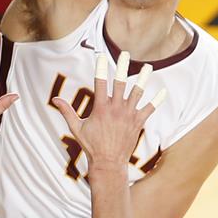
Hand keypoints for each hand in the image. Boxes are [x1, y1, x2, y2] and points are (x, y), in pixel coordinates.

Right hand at [51, 51, 154, 175]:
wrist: (108, 163)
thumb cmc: (91, 146)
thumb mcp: (76, 128)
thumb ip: (67, 111)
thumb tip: (54, 99)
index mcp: (101, 108)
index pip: (100, 83)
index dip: (100, 68)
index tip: (100, 56)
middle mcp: (116, 109)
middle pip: (120, 83)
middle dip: (122, 67)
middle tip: (124, 53)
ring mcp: (128, 115)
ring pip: (137, 92)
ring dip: (143, 79)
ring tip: (147, 67)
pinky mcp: (138, 122)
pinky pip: (149, 109)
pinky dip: (156, 100)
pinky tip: (164, 92)